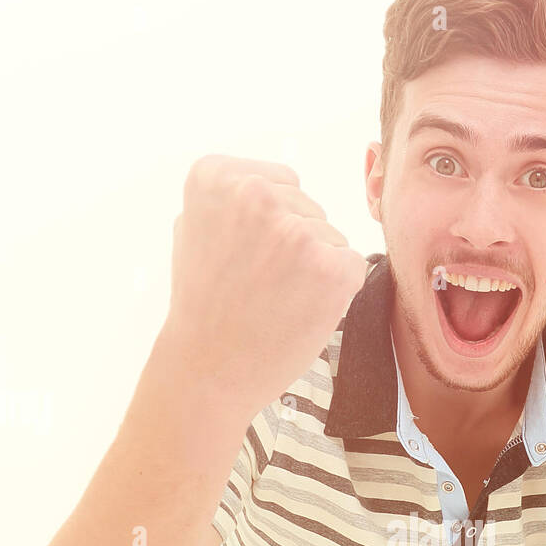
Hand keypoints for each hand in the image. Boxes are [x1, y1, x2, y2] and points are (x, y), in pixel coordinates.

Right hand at [162, 155, 367, 411]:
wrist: (209, 370)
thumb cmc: (204, 306)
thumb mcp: (193, 229)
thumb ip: (228, 197)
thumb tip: (264, 183)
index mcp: (217, 175)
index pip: (281, 182)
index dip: (269, 226)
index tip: (240, 256)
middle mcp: (255, 193)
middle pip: (308, 208)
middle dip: (294, 246)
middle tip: (258, 285)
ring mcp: (296, 230)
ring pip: (331, 237)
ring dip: (314, 269)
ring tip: (275, 300)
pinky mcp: (330, 267)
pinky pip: (351, 264)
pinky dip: (336, 290)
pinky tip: (301, 310)